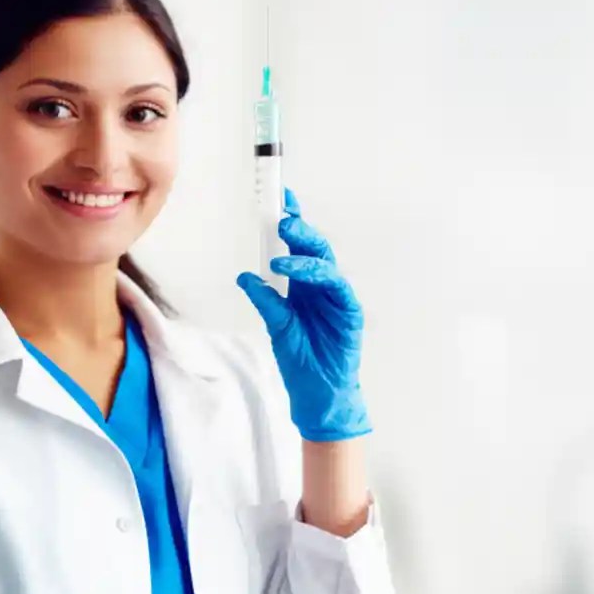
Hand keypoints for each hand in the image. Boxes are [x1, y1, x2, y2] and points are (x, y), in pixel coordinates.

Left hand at [237, 188, 371, 442]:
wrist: (318, 394)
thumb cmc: (300, 361)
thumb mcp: (276, 326)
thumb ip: (265, 300)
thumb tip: (245, 277)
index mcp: (303, 286)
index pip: (297, 248)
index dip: (291, 222)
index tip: (280, 199)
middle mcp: (321, 287)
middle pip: (313, 248)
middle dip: (299, 227)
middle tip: (282, 214)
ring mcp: (336, 297)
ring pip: (324, 262)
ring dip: (305, 247)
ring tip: (285, 234)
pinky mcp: (349, 311)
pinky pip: (335, 285)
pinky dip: (314, 274)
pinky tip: (294, 270)